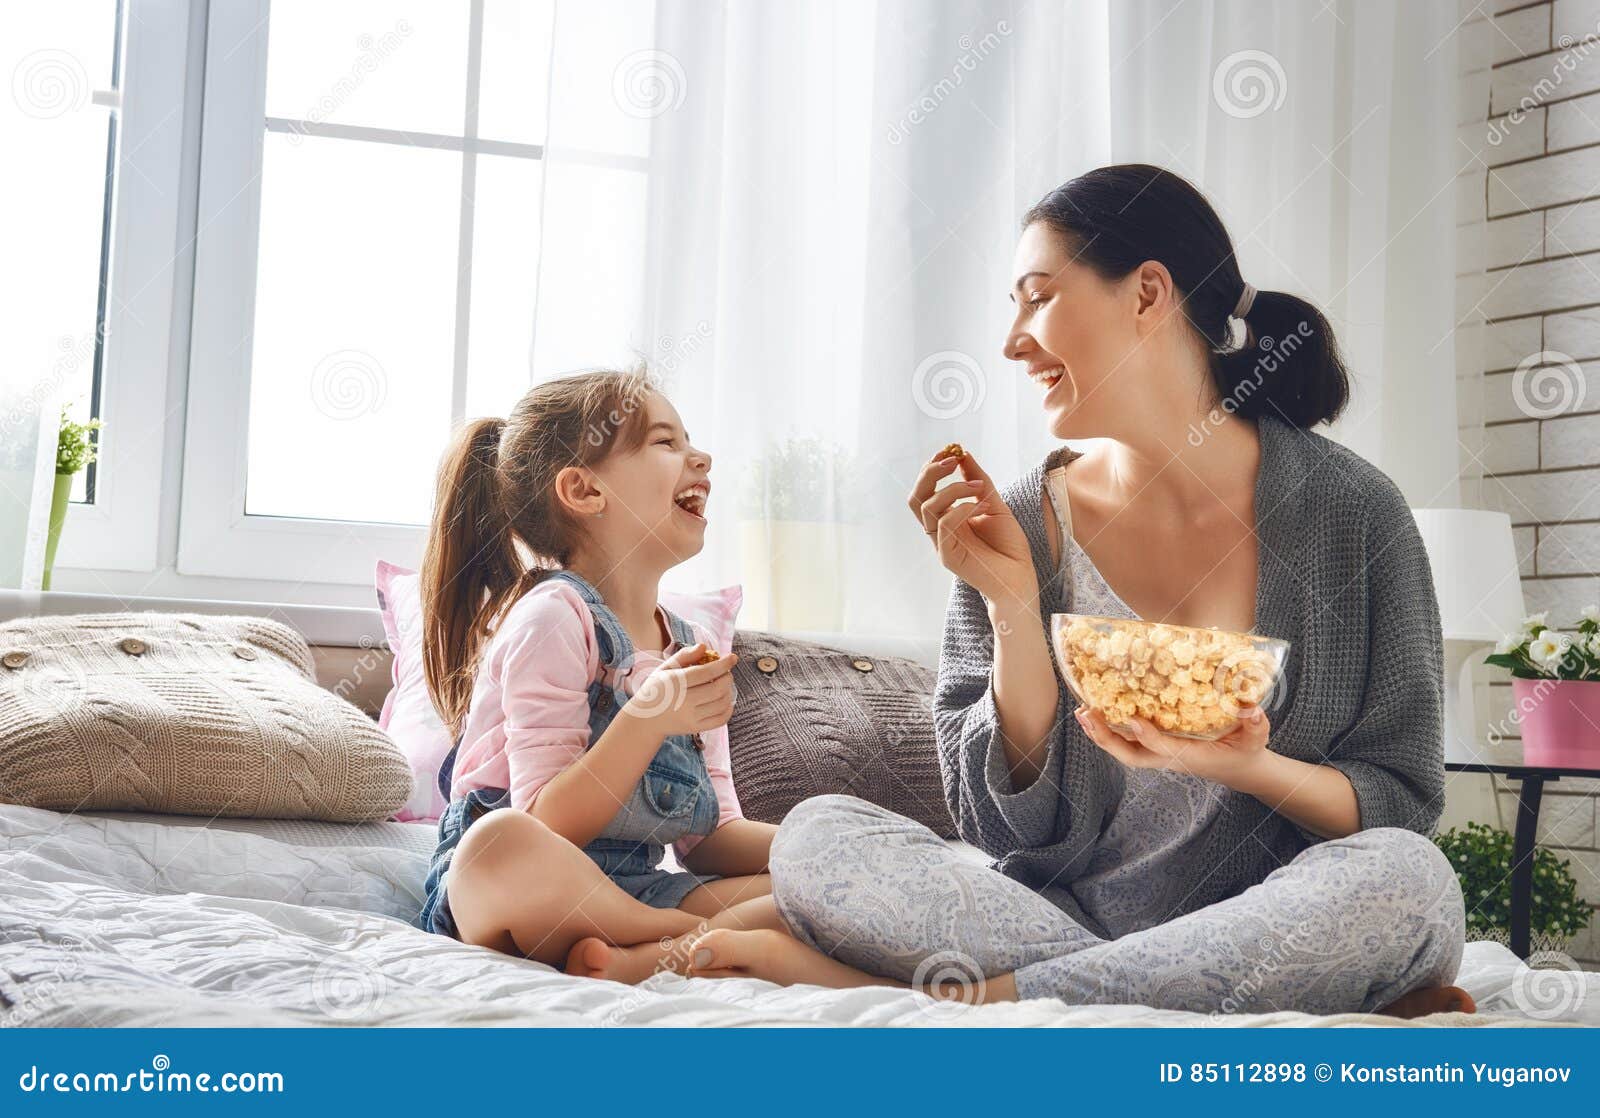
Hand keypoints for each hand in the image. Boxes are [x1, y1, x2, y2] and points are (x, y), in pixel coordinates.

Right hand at [625, 643, 738, 738]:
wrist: (645, 720)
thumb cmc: (656, 689)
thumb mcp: (665, 669)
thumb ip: (684, 656)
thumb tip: (703, 646)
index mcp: (675, 682)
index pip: (706, 672)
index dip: (723, 664)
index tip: (733, 658)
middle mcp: (683, 701)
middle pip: (717, 688)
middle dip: (728, 678)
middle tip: (727, 673)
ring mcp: (690, 717)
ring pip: (721, 704)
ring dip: (728, 692)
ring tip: (724, 686)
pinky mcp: (695, 729)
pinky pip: (720, 720)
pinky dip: (728, 710)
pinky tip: (725, 702)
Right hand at [907, 449, 1036, 607]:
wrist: (1021, 577)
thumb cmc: (1009, 545)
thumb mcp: (994, 504)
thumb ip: (978, 481)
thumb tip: (963, 454)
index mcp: (947, 518)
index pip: (926, 489)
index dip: (933, 467)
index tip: (951, 450)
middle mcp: (940, 530)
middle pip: (915, 496)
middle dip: (930, 472)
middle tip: (952, 459)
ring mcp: (941, 543)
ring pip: (926, 507)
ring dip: (952, 488)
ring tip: (978, 486)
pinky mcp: (948, 556)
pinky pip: (943, 525)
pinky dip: (960, 508)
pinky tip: (979, 506)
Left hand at [1072, 702, 1271, 788]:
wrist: (1239, 768)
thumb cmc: (1246, 750)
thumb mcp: (1256, 738)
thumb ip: (1255, 724)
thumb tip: (1252, 709)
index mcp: (1190, 757)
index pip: (1163, 749)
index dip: (1148, 736)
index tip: (1133, 720)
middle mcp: (1169, 759)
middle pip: (1130, 756)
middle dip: (1106, 739)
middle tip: (1087, 715)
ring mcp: (1159, 756)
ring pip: (1123, 751)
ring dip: (1100, 734)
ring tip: (1081, 713)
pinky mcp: (1156, 750)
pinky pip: (1126, 744)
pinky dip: (1108, 731)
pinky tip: (1095, 713)